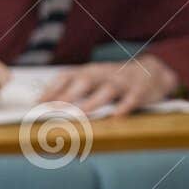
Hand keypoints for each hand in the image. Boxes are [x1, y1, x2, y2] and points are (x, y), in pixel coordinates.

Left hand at [36, 55, 178, 116]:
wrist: (152, 73)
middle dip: (68, 95)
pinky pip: (131, 98)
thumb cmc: (113, 82)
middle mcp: (102, 74)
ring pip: (107, 89)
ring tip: (80, 115)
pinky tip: (116, 117)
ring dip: (93, 102)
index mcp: (88, 72)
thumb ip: (72, 93)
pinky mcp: (139, 91)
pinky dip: (124, 107)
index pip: (66, 77)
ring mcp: (122, 81)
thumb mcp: (93, 82)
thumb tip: (44, 111)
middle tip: (53, 110)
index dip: (51, 89)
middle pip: (84, 81)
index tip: (37, 104)